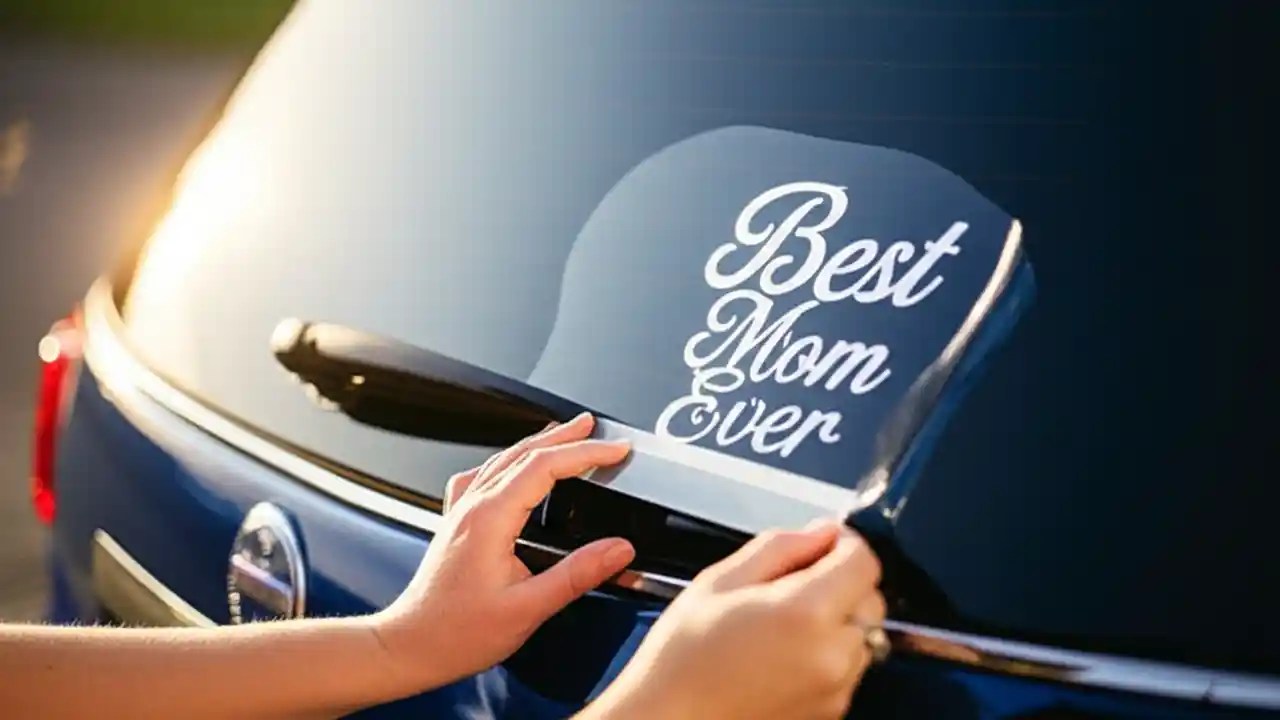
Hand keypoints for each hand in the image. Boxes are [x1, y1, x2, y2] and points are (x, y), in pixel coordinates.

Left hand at [370, 413, 636, 690]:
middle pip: (524, 453)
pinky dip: (508, 462)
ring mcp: (461, 512)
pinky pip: (483, 476)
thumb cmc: (457, 633)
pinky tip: (511, 467)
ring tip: (565, 435)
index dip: (585, 453)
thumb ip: (577, 574)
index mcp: (491, 518)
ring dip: (539, 443)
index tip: (615, 451)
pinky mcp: (457, 523)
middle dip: (565, 436)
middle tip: (595, 428)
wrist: (410, 646)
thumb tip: (618, 550)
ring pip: (503, 460)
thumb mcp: (528, 608)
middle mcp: (473, 507)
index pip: (545, 466)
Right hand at [584, 523, 884, 719]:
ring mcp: (834, 689)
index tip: (822, 543)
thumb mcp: (720, 580)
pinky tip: (781, 651)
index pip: (863, 561)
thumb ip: (780, 547)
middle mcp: (831, 655)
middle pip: (871, 599)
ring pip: (862, 635)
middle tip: (792, 582)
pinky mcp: (829, 711)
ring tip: (780, 623)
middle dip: (841, 582)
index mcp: (805, 613)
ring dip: (837, 619)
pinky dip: (826, 652)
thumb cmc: (682, 659)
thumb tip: (821, 533)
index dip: (843, 543)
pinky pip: (846, 667)